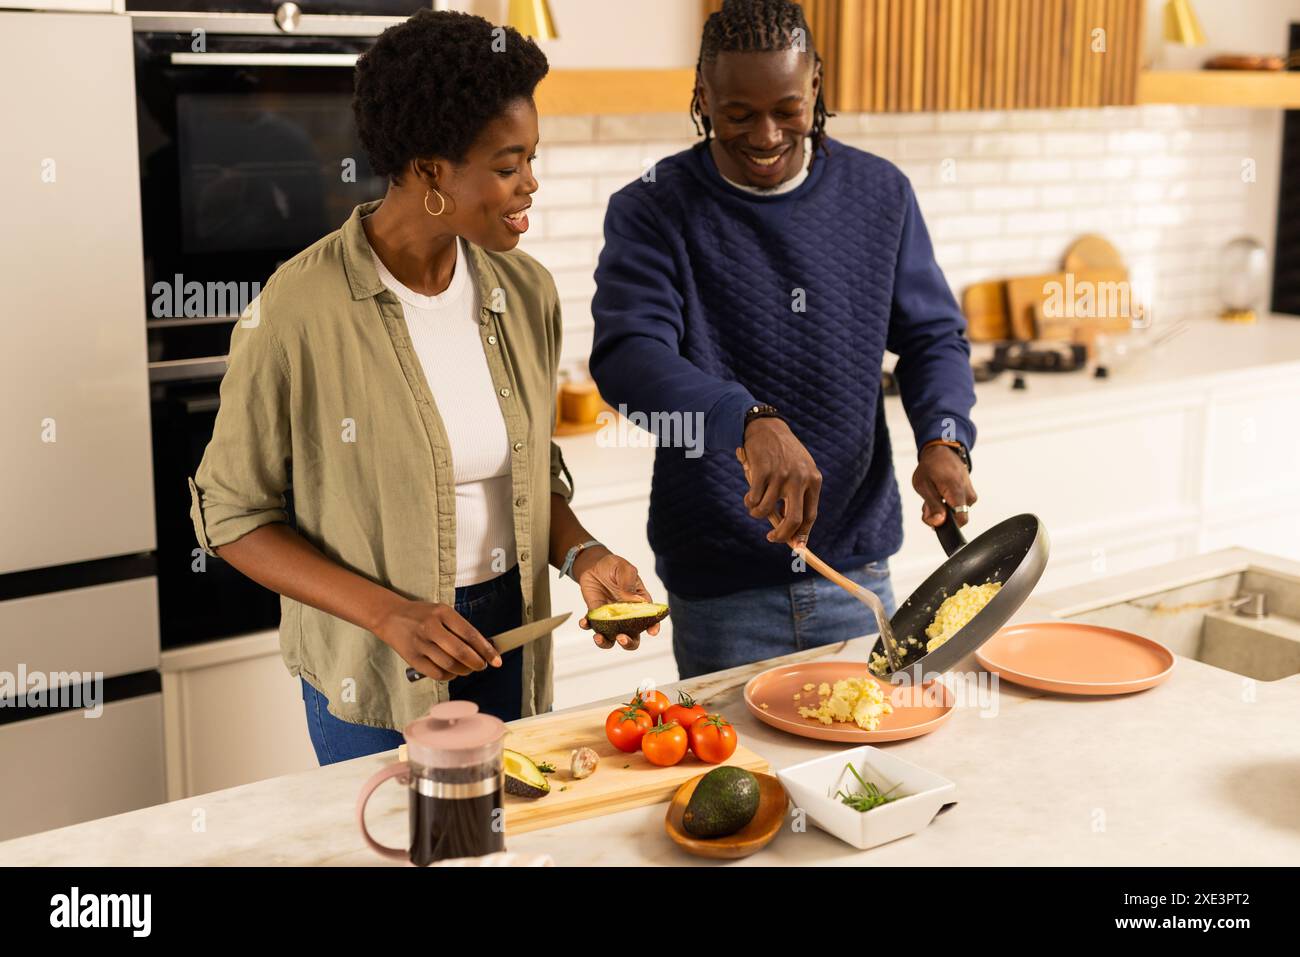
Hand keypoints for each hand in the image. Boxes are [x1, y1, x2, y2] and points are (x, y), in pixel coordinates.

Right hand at [374, 599, 501, 680]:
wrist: (391, 616)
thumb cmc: (423, 615)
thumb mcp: (442, 612)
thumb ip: (460, 628)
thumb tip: (484, 648)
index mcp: (442, 613)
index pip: (470, 634)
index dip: (486, 649)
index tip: (496, 660)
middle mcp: (431, 627)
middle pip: (460, 652)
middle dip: (476, 663)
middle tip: (482, 666)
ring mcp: (420, 644)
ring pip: (449, 665)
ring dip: (463, 671)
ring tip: (468, 669)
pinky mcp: (412, 658)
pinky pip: (436, 673)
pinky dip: (449, 676)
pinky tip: (452, 672)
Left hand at [573, 547, 659, 651]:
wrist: (594, 566)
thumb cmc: (614, 567)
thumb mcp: (624, 568)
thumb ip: (628, 582)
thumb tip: (633, 599)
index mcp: (640, 604)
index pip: (651, 619)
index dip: (654, 627)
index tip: (652, 631)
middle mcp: (627, 616)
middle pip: (632, 638)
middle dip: (628, 643)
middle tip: (621, 637)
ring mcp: (611, 619)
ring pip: (611, 639)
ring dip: (605, 642)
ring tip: (598, 637)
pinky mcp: (596, 616)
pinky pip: (592, 626)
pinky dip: (587, 626)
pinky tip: (584, 621)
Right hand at [736, 418, 821, 548]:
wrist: (766, 427)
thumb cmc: (783, 454)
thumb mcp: (798, 471)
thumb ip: (797, 496)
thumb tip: (791, 530)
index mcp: (813, 480)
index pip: (810, 515)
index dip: (801, 534)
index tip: (794, 545)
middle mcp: (800, 478)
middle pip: (794, 519)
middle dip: (782, 535)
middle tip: (772, 538)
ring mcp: (781, 475)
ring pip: (766, 511)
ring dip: (757, 514)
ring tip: (754, 507)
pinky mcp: (763, 471)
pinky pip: (753, 499)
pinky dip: (749, 502)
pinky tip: (749, 496)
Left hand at [912, 444, 977, 527]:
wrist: (943, 451)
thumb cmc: (931, 466)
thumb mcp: (923, 485)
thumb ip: (932, 506)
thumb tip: (938, 523)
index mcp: (957, 491)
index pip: (961, 520)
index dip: (947, 526)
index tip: (934, 518)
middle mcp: (968, 494)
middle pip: (956, 518)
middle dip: (940, 515)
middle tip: (928, 503)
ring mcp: (971, 494)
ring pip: (956, 513)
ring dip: (942, 509)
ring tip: (934, 495)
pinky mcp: (970, 494)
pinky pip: (959, 506)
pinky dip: (947, 504)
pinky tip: (940, 495)